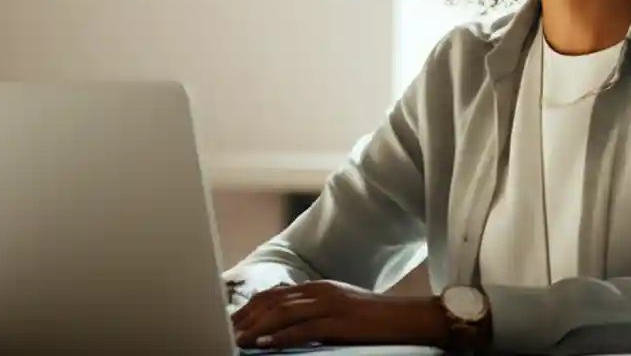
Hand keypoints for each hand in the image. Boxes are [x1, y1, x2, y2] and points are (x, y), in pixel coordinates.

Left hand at [229, 280, 449, 350]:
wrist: (404, 318)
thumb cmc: (371, 318)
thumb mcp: (338, 308)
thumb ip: (312, 310)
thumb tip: (282, 323)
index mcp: (318, 287)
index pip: (274, 294)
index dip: (249, 307)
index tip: (231, 322)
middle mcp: (320, 291)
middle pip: (272, 301)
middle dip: (246, 317)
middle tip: (226, 332)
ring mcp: (329, 305)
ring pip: (282, 313)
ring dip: (256, 328)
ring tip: (236, 340)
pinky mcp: (338, 322)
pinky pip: (302, 330)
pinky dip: (279, 337)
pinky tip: (263, 345)